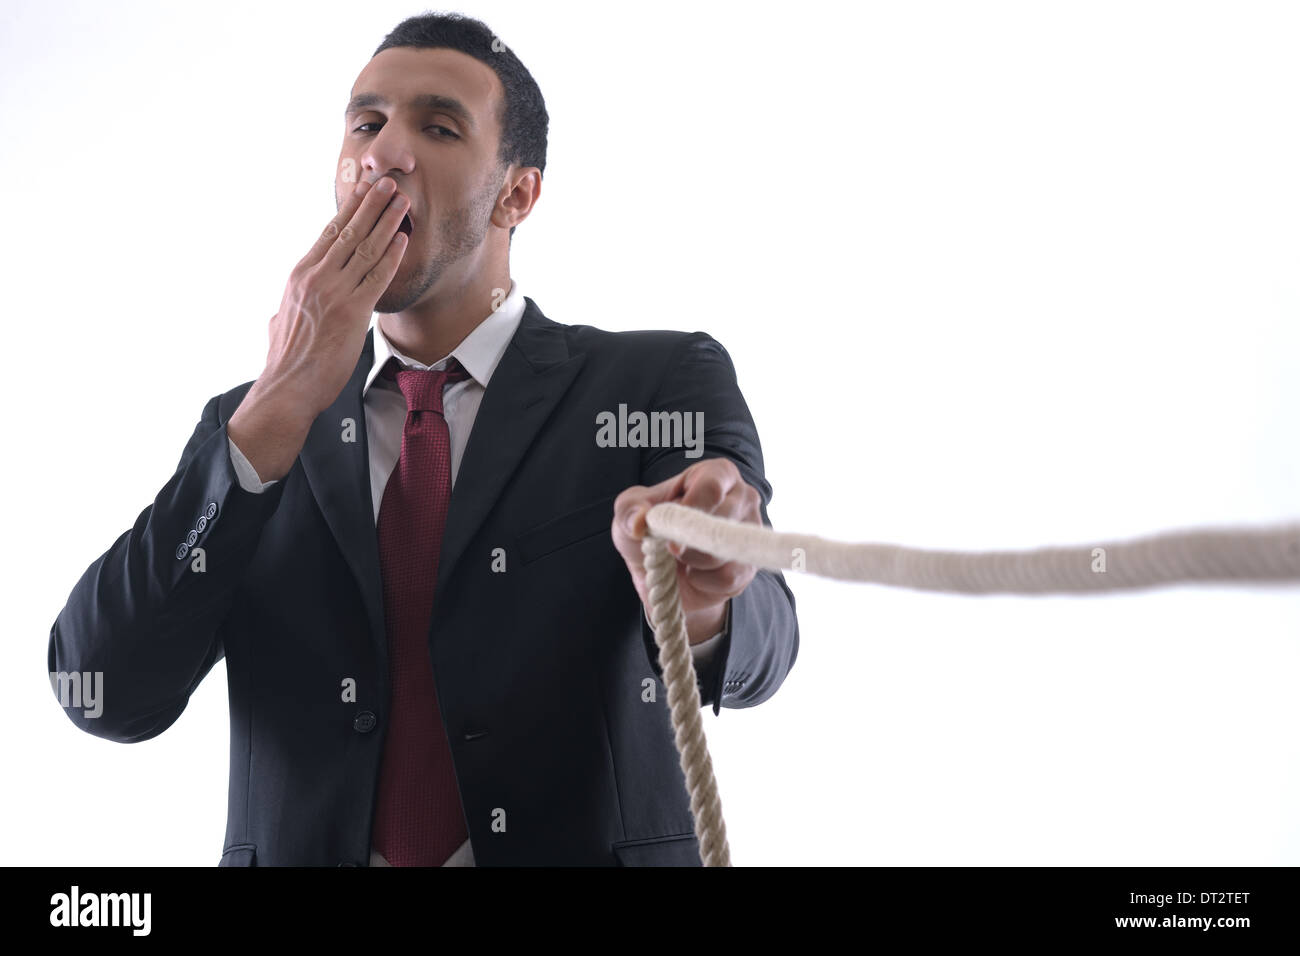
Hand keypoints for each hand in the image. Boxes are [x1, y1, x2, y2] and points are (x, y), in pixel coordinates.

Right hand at [254, 176, 410, 418]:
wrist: (288, 386)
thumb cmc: (286, 361)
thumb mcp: (278, 323)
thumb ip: (284, 310)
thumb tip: (278, 315)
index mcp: (300, 275)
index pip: (328, 232)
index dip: (349, 209)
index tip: (363, 191)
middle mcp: (317, 277)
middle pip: (349, 232)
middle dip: (372, 204)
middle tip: (389, 183)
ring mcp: (335, 292)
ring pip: (366, 248)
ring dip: (387, 221)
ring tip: (402, 201)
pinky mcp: (353, 311)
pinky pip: (378, 276)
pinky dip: (392, 255)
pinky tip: (404, 239)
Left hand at [612, 458, 761, 642]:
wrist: (665, 576)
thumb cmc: (651, 532)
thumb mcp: (629, 513)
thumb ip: (629, 509)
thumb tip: (640, 522)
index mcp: (716, 474)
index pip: (711, 485)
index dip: (690, 507)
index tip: (669, 529)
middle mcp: (742, 497)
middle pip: (721, 519)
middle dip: (687, 540)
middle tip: (669, 548)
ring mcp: (750, 532)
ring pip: (724, 550)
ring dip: (692, 561)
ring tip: (680, 559)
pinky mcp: (749, 566)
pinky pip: (729, 576)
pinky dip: (703, 580)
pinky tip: (694, 574)